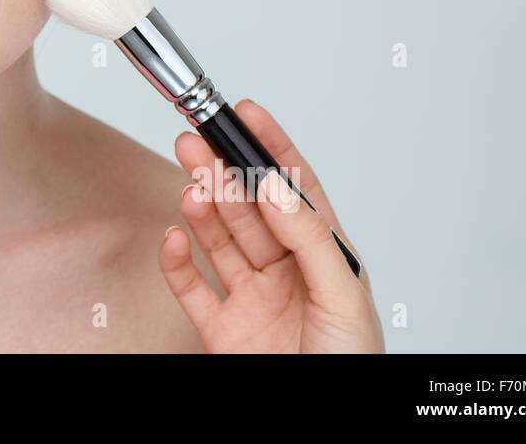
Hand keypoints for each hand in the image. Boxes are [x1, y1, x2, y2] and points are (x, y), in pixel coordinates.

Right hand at [159, 99, 384, 352]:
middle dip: (223, 170)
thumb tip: (275, 186)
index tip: (247, 112)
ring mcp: (251, 300)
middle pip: (248, 208)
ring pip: (218, 240)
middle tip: (196, 140)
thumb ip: (307, 237)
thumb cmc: (352, 370)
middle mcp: (286, 273)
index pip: (296, 189)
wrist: (323, 427)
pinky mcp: (222, 331)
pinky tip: (174, 238)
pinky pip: (192, 288)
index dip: (271, 147)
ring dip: (201, 209)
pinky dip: (177, 262)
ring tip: (189, 184)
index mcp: (324, 259)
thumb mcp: (342, 295)